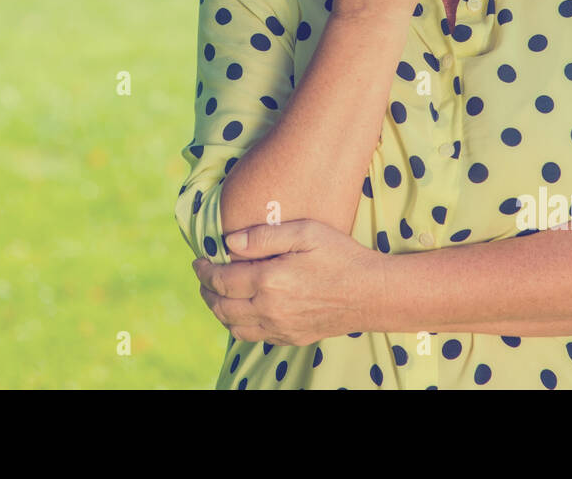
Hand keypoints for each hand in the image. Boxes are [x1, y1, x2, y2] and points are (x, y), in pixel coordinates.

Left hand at [192, 219, 385, 346]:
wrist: (372, 293)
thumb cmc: (341, 256)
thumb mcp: (305, 233)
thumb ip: (264, 236)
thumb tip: (229, 242)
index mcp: (269, 281)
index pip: (222, 280)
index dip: (204, 270)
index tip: (199, 260)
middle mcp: (269, 309)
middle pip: (222, 306)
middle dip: (207, 291)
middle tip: (204, 277)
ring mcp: (280, 328)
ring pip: (234, 327)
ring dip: (219, 311)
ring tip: (217, 295)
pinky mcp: (291, 337)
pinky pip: (254, 337)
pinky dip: (239, 326)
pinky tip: (243, 312)